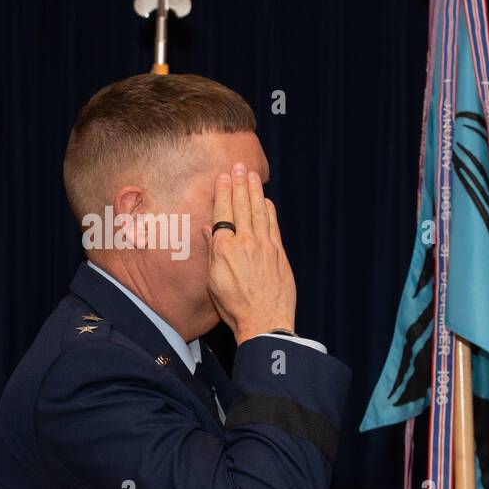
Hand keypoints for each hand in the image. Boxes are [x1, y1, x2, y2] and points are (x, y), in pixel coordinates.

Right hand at [206, 164, 296, 343]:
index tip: (223, 177)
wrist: (265, 322)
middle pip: (241, 207)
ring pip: (258, 213)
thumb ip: (212, 252)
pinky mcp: (280, 255)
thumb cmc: (235, 308)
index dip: (223, 192)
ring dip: (255, 192)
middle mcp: (244, 243)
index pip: (222, 213)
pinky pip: (273, 227)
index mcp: (223, 249)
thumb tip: (208, 229)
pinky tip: (266, 201)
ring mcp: (264, 247)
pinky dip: (270, 212)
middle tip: (239, 166)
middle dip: (240, 184)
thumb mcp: (213, 282)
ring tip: (252, 175)